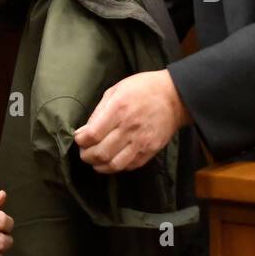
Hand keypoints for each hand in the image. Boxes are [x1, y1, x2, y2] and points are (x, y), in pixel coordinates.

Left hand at [73, 70, 190, 173]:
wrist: (175, 97)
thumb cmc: (143, 89)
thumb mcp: (116, 90)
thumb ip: (99, 111)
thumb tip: (84, 131)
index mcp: (119, 109)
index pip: (93, 135)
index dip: (81, 141)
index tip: (79, 138)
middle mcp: (129, 127)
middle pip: (101, 153)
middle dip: (86, 156)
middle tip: (84, 151)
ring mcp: (141, 141)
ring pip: (114, 165)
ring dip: (99, 166)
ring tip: (95, 160)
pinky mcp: (150, 150)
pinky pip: (129, 166)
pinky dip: (116, 166)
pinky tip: (112, 159)